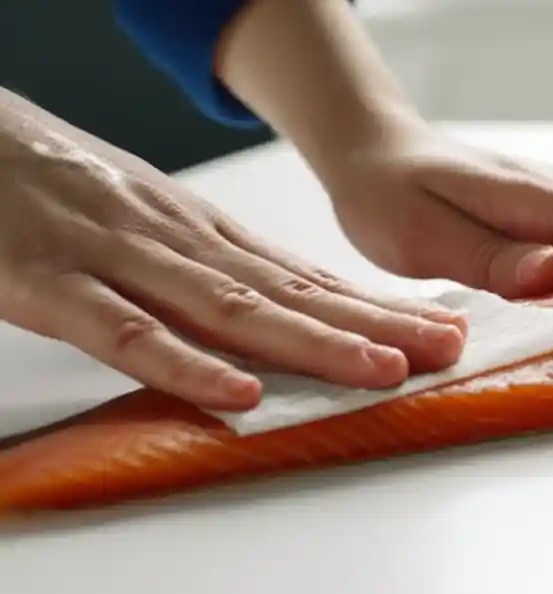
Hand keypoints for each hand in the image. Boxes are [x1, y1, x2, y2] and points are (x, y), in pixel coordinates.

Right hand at [0, 89, 465, 410]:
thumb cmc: (52, 186)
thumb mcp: (147, 222)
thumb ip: (206, 270)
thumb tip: (275, 320)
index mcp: (201, 233)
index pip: (307, 278)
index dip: (377, 308)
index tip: (442, 330)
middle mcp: (178, 242)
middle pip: (292, 293)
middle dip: (375, 325)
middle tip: (447, 351)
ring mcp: (118, 261)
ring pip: (231, 309)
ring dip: (313, 344)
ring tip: (383, 370)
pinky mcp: (50, 286)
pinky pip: (124, 334)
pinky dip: (185, 365)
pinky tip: (240, 392)